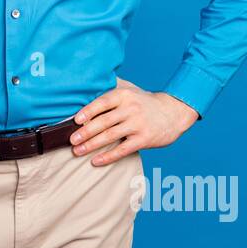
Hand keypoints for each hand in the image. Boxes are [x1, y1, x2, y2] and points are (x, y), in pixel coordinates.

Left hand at [69, 77, 198, 165]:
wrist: (174, 112)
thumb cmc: (145, 102)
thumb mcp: (130, 90)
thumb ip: (111, 89)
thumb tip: (86, 86)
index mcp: (124, 95)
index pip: (102, 103)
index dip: (88, 111)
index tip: (75, 120)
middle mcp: (131, 109)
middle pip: (103, 121)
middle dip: (85, 132)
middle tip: (72, 140)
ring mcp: (138, 124)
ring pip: (110, 136)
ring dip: (92, 145)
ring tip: (78, 151)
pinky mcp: (144, 139)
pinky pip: (122, 149)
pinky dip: (108, 156)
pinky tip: (96, 161)